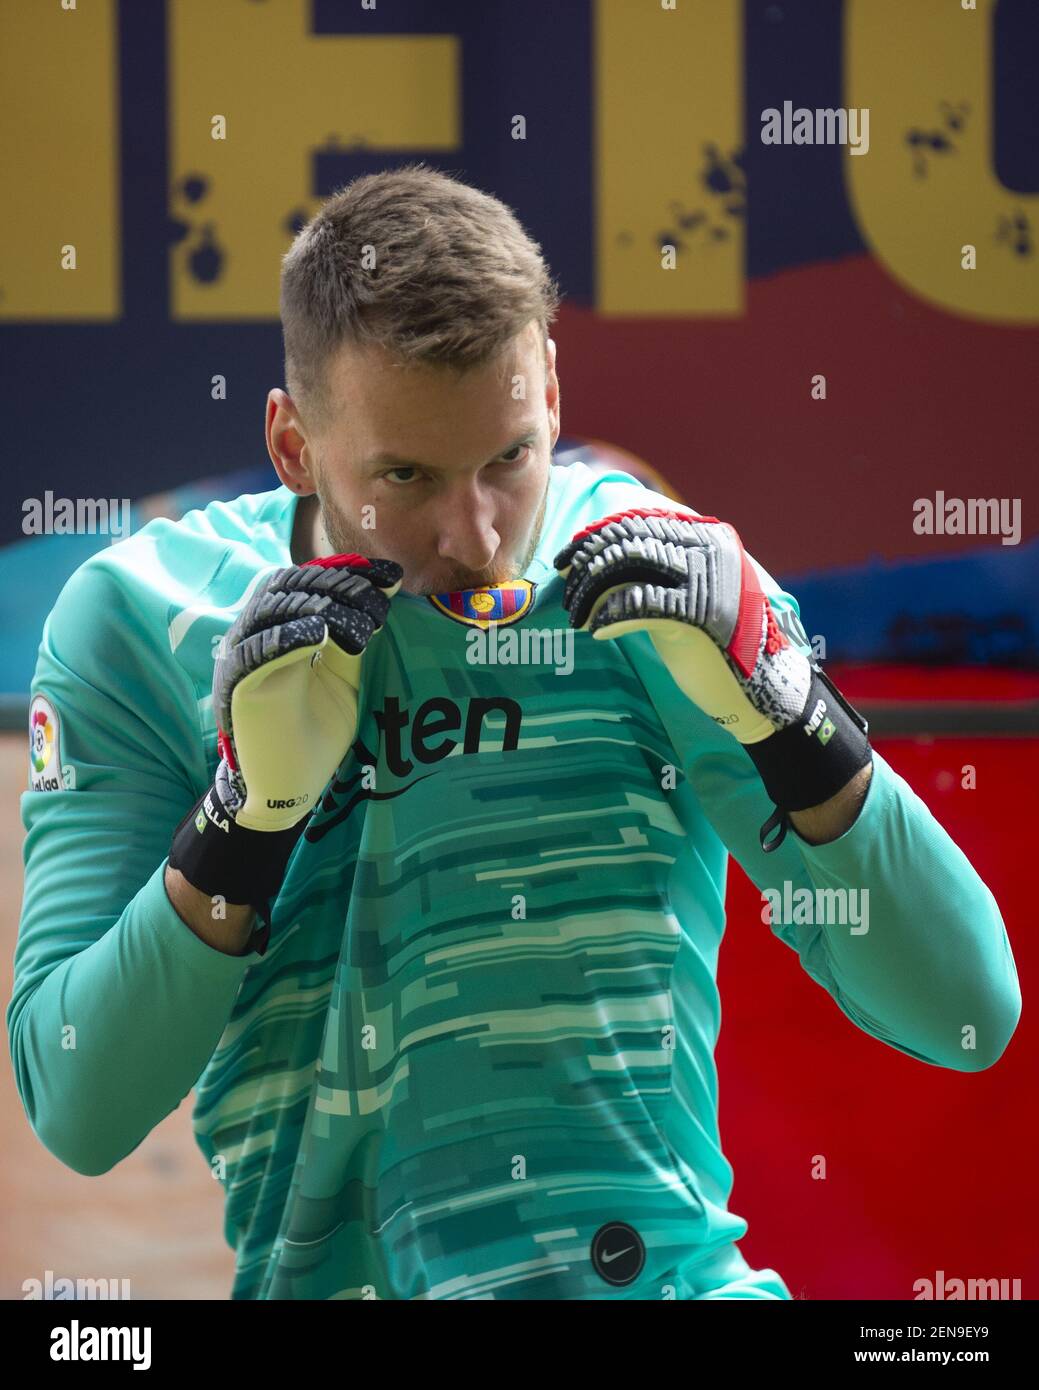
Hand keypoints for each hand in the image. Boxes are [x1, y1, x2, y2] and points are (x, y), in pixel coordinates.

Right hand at [213, 553, 402, 830]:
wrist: (290, 786)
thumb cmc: (318, 732)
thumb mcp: (347, 675)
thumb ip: (358, 634)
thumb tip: (386, 587)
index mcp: (283, 628)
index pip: (307, 581)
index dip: (344, 572)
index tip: (389, 575)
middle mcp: (258, 635)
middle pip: (287, 587)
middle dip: (336, 585)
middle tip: (378, 597)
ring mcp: (244, 659)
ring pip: (270, 611)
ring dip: (317, 606)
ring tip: (360, 621)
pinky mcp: (238, 687)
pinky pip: (256, 652)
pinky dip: (287, 636)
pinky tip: (319, 633)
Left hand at [553, 508, 870, 850]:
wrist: (765, 691)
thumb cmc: (719, 647)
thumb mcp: (687, 597)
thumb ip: (654, 573)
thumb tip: (594, 559)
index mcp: (708, 538)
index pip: (637, 522)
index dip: (594, 538)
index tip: (566, 560)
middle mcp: (709, 550)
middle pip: (626, 540)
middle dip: (586, 566)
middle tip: (567, 596)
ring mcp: (707, 579)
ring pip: (625, 565)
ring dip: (590, 592)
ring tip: (578, 618)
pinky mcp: (700, 614)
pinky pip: (636, 603)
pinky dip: (609, 616)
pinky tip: (597, 632)